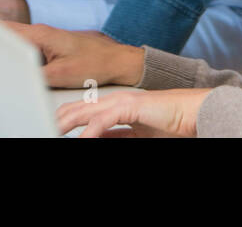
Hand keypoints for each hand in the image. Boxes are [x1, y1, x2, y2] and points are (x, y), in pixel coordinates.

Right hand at [0, 23, 144, 88]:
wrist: (118, 60)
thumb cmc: (95, 63)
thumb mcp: (62, 75)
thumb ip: (34, 75)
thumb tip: (11, 78)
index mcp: (41, 34)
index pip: (4, 30)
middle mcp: (40, 33)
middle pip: (2, 34)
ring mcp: (43, 40)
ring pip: (9, 41)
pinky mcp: (48, 48)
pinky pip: (20, 48)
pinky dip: (4, 52)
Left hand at [56, 88, 210, 137]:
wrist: (199, 112)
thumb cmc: (175, 124)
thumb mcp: (140, 135)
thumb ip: (119, 137)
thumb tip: (94, 139)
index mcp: (120, 108)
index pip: (86, 113)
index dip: (67, 120)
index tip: (52, 129)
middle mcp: (119, 102)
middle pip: (80, 109)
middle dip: (60, 119)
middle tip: (43, 127)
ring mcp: (125, 101)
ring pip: (87, 111)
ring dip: (67, 122)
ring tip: (50, 130)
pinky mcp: (133, 105)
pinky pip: (106, 120)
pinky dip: (91, 131)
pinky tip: (81, 139)